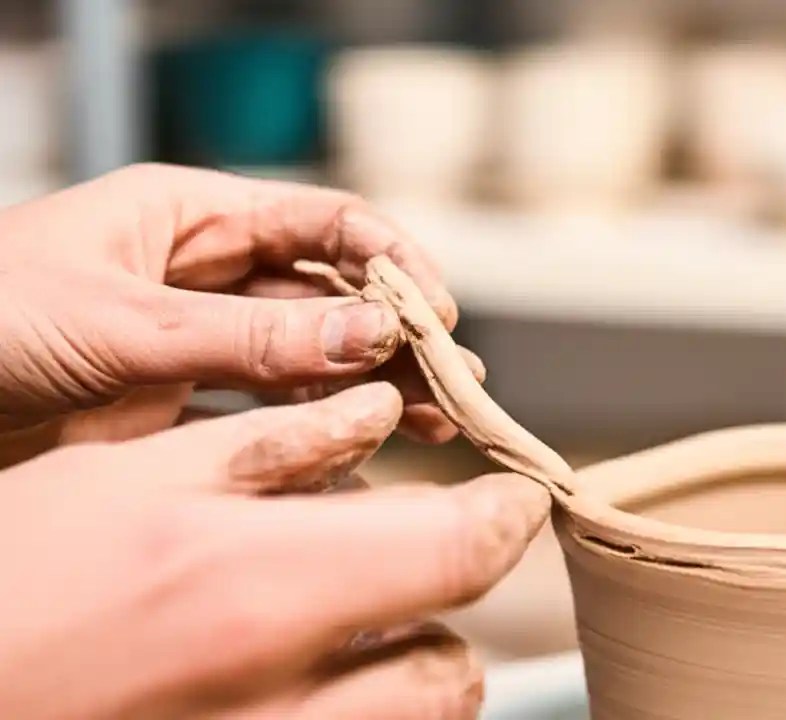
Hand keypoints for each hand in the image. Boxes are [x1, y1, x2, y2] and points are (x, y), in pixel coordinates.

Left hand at [0, 163, 478, 454]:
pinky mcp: (169, 407)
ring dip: (367, 385)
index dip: (391, 260)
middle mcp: (197, 275)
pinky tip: (356, 448)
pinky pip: (261, 412)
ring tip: (432, 420)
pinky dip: (310, 430)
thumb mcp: (121, 325)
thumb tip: (370, 331)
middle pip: (326, 293)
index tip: (437, 312)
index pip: (321, 221)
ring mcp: (187, 344)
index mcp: (184, 215)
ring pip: (303, 357)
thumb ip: (250, 339)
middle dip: (394, 331)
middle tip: (453, 379)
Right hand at [0, 383, 548, 718]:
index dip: (508, 518)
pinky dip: (366, 714)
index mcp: (254, 586)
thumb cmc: (11, 584)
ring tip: (342, 626)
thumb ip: (272, 447)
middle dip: (444, 609)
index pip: (456, 554)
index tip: (514, 499)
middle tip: (398, 564)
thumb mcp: (127, 477)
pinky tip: (302, 679)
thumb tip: (374, 413)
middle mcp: (277, 696)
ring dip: (410, 669)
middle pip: (452, 661)